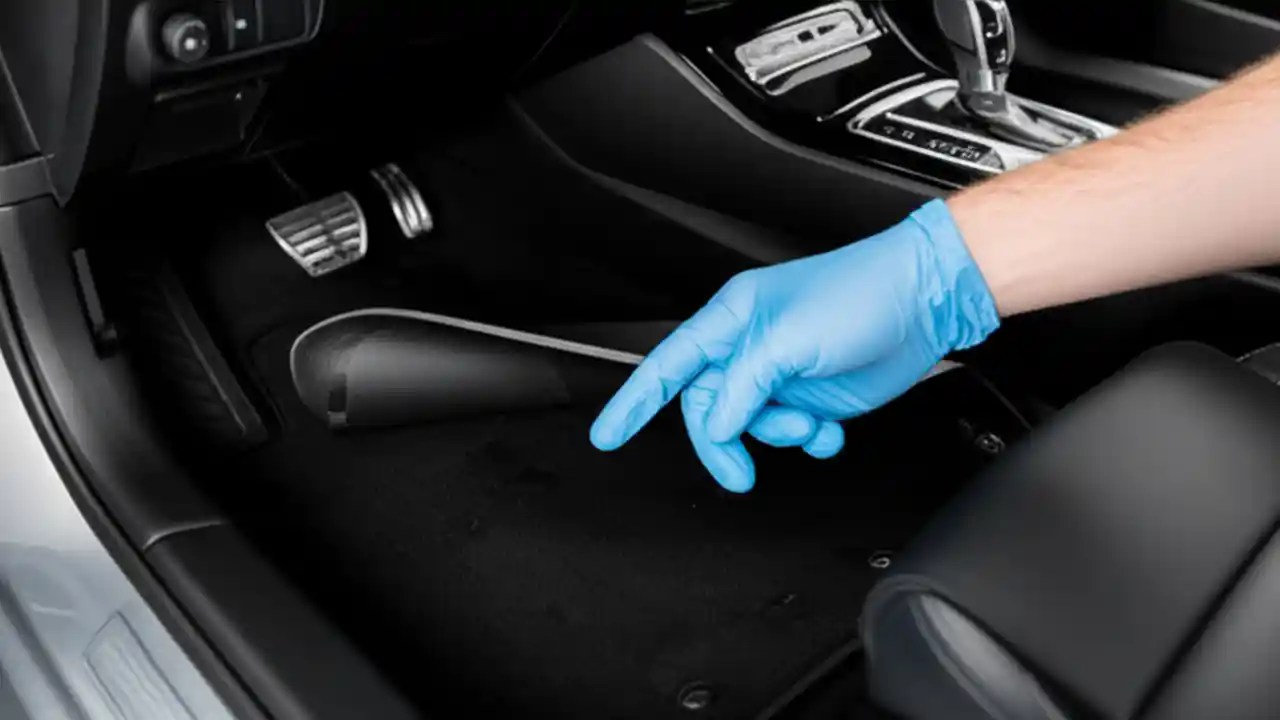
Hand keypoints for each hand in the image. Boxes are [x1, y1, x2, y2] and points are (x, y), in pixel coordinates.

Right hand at [589, 200, 999, 491]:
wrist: (923, 300)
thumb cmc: (860, 294)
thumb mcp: (787, 341)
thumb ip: (742, 387)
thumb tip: (717, 426)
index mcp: (731, 319)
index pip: (667, 367)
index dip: (632, 402)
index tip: (608, 435)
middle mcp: (751, 346)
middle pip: (709, 409)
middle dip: (724, 443)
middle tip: (739, 474)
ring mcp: (782, 372)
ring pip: (752, 426)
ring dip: (778, 436)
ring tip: (809, 424)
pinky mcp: (814, 393)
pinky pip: (791, 433)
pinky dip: (808, 440)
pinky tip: (826, 431)